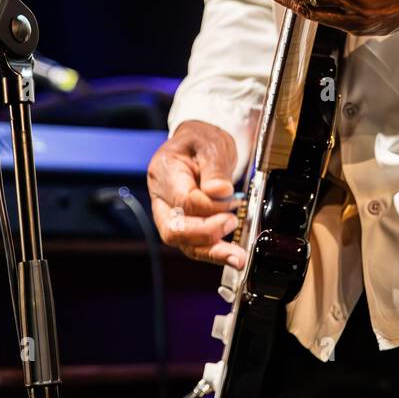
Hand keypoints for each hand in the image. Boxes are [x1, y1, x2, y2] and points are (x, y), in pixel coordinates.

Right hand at [148, 121, 245, 268]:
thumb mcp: (212, 144)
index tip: (233, 199)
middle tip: (232, 223)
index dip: (211, 206)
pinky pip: (193, 244)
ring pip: (183, 243)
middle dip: (206, 235)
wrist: (200, 143)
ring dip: (212, 253)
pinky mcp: (182, 225)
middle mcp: (161, 197)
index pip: (184, 201)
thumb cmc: (202, 140)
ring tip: (237, 257)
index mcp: (164, 171)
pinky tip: (232, 255)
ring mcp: (168, 213)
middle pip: (174, 230)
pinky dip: (213, 252)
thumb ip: (215, 168)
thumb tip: (219, 192)